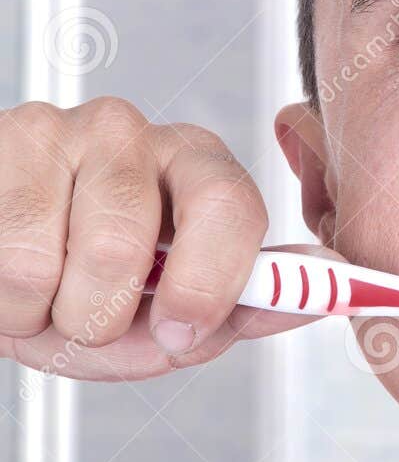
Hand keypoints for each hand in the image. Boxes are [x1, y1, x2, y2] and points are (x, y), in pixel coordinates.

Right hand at [0, 98, 324, 380]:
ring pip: (43, 262)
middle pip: (122, 245)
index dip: (206, 282)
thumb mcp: (163, 315)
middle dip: (99, 317)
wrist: (2, 267)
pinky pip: (0, 262)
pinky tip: (7, 275)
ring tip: (43, 296)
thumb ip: (232, 312)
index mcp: (195, 167)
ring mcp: (55, 130)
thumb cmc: (86, 287)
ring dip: (42, 316)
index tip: (181, 331)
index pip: (229, 205)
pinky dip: (3, 305)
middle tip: (89, 319)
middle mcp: (130, 134)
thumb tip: (305, 305)